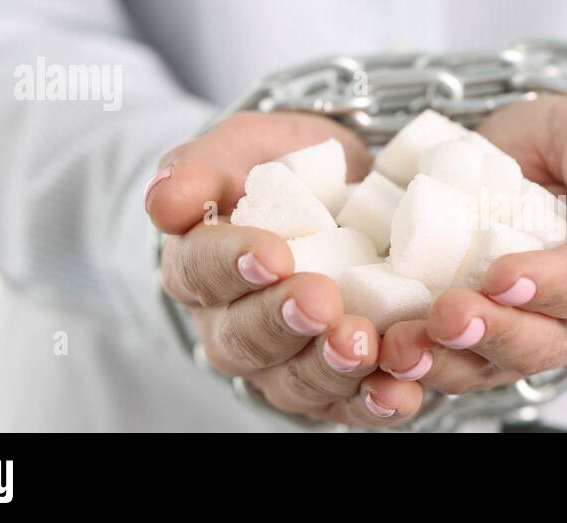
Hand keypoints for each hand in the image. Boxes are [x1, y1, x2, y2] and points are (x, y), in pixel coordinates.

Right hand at [146, 112, 423, 426]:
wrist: (347, 197)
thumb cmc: (286, 170)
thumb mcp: (245, 148)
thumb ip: (203, 166)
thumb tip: (165, 202)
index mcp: (199, 267)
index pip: (201, 270)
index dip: (232, 264)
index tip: (272, 254)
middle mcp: (233, 327)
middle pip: (246, 339)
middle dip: (284, 321)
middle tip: (320, 300)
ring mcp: (284, 364)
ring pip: (296, 382)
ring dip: (330, 367)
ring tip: (363, 343)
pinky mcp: (335, 386)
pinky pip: (349, 406)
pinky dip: (375, 403)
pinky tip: (401, 392)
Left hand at [379, 96, 566, 393]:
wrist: (500, 165)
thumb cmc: (554, 145)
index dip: (550, 284)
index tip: (503, 276)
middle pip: (544, 342)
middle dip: (493, 332)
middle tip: (447, 316)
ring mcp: (531, 342)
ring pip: (494, 367)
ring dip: (447, 361)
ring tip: (403, 347)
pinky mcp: (481, 353)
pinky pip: (454, 368)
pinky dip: (420, 365)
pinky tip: (387, 353)